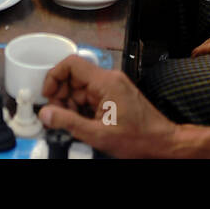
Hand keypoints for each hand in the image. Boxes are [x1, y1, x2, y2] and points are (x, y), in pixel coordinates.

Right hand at [39, 55, 187, 158]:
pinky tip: (83, 124)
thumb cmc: (138, 138)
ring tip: (72, 124)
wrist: (163, 143)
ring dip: (71, 105)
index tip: (48, 95)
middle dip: (61, 97)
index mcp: (105, 82)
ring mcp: (113, 87)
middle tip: (57, 116)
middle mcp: (109, 79)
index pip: (71, 64)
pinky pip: (91, 97)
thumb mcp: (98, 134)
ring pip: (81, 89)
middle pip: (74, 78)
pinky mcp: (115, 96)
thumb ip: (69, 122)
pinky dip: (82, 109)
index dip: (54, 77)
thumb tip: (46, 113)